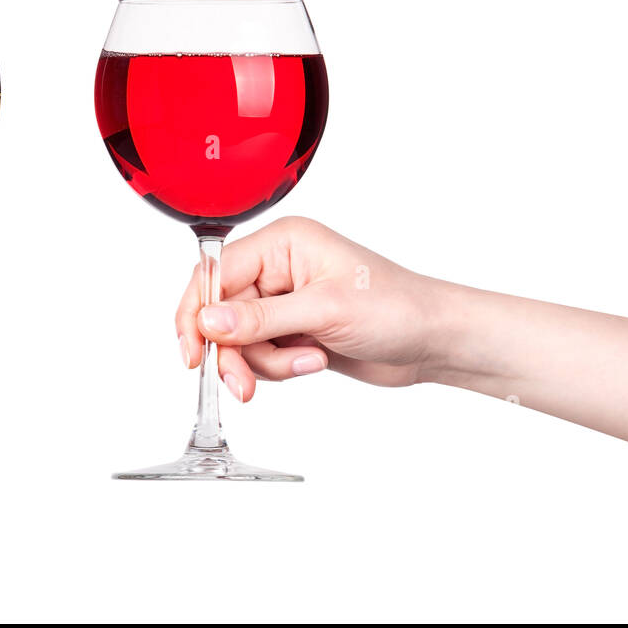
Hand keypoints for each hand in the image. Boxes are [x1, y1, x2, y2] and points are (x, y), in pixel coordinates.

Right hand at [176, 217, 446, 399]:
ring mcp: (284, 302)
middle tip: (244, 384)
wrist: (433, 341)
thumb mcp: (325, 311)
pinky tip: (314, 362)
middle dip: (236, 352)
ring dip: (266, 362)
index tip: (194, 353)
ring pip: (239, 341)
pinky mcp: (291, 330)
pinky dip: (279, 367)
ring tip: (308, 362)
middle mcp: (277, 269)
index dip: (198, 315)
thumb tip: (208, 321)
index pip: (215, 276)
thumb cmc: (397, 308)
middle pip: (221, 314)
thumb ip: (261, 318)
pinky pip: (259, 355)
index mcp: (283, 244)